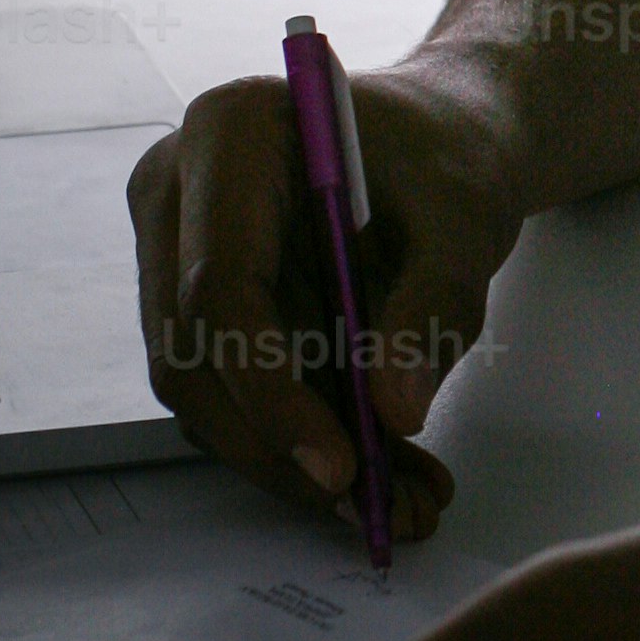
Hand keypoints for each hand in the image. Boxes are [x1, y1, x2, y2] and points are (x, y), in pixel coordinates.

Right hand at [128, 55, 528, 541]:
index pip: (220, 288)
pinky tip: (375, 468)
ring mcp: (172, 245)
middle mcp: (175, 188)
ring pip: (202, 386)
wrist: (446, 139)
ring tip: (395, 498)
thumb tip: (393, 413)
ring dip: (288, 455)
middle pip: (192, 351)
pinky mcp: (194, 297)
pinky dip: (295, 437)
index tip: (341, 465)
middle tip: (371, 507)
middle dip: (276, 445)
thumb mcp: (466, 222)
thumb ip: (431, 309)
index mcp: (229, 133)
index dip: (271, 390)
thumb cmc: (449, 157)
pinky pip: (225, 387)